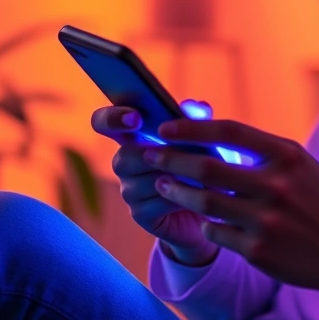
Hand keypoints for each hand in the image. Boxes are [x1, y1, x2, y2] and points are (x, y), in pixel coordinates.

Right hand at [90, 100, 219, 265]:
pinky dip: (181, 195)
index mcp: (133, 136)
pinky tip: (197, 194)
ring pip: (142, 180)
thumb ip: (198, 119)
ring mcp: (129, 189)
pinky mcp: (140, 213)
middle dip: (155, 156)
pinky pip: (156, 200)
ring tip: (200, 176)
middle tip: (182, 156)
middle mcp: (125, 162)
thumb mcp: (204, 139)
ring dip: (174, 176)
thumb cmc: (204, 166)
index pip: (104, 122)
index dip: (112, 118)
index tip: (136, 119)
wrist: (214, 207)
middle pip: (123, 156)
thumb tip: (195, 106)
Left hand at [145, 118, 318, 299]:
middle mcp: (276, 186)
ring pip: (204, 202)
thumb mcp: (300, 165)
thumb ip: (261, 149)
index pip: (229, 131)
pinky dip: (204, 223)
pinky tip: (201, 218)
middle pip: (207, 167)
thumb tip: (208, 131)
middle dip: (170, 159)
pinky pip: (215, 232)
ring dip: (176, 192)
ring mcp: (266, 220)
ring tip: (164, 185)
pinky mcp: (258, 250)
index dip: (191, 128)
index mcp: (287, 156)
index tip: (164, 127)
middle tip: (149, 156)